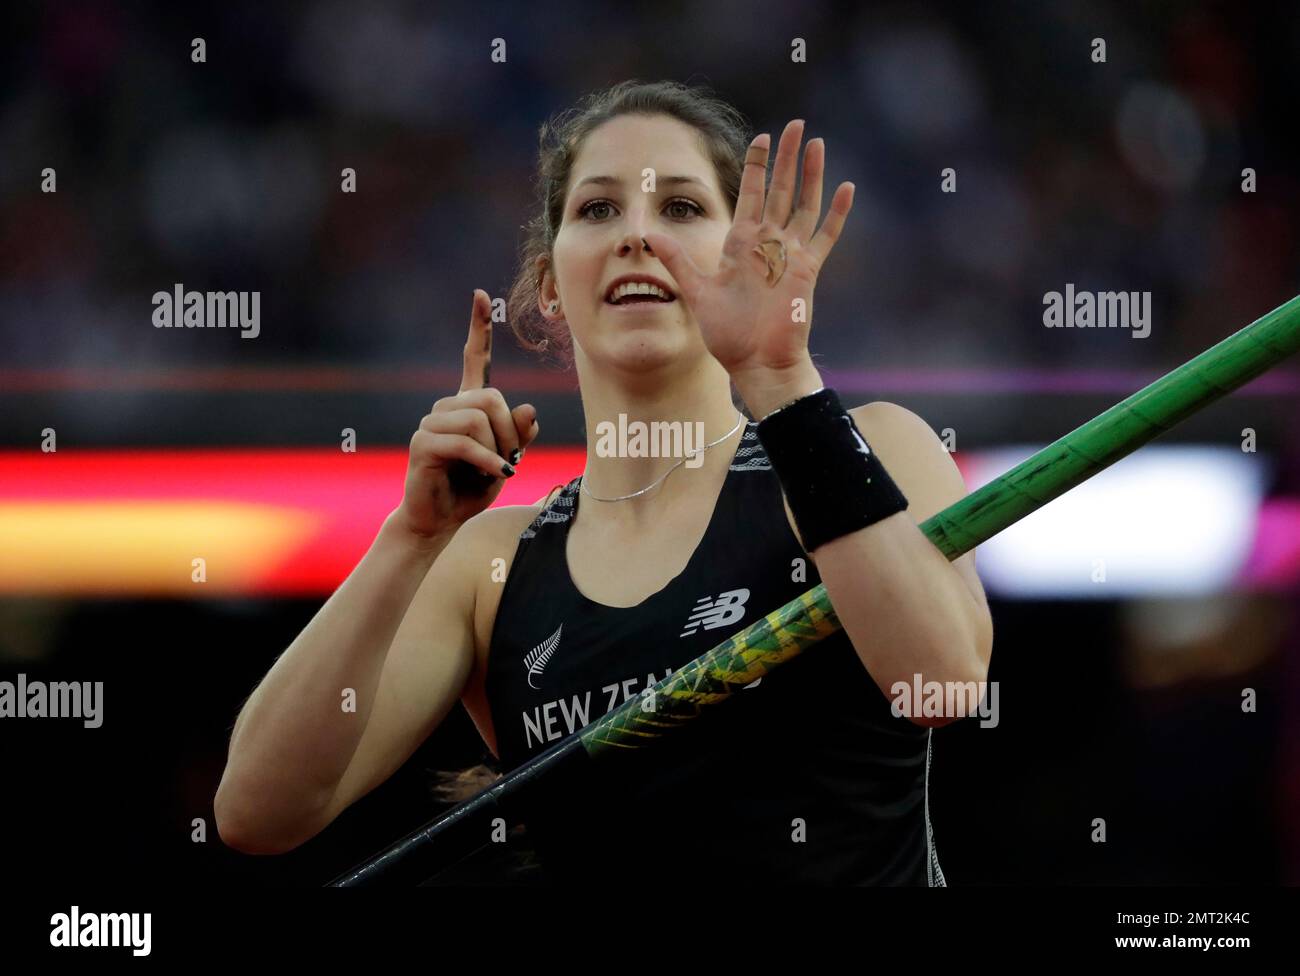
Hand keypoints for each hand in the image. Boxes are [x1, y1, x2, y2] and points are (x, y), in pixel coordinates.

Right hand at [392, 289, 539, 540]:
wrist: (440, 521)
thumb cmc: (472, 488)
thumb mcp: (508, 459)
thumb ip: (520, 435)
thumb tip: (529, 409)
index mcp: (466, 406)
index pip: (473, 360)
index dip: (478, 328)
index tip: (481, 295)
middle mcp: (446, 407)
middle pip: (490, 397)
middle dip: (510, 431)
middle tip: (511, 460)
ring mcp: (431, 423)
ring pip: (478, 419)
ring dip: (498, 449)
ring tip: (496, 471)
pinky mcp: (423, 444)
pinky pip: (466, 443)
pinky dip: (488, 461)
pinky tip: (497, 475)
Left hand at [641, 119, 853, 374]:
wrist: (756, 363)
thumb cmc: (728, 335)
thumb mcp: (696, 291)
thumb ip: (676, 260)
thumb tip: (646, 233)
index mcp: (742, 244)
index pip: (753, 194)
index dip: (757, 165)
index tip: (762, 137)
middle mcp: (769, 244)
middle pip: (782, 190)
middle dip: (787, 157)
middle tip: (796, 125)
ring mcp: (791, 256)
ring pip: (805, 205)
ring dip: (811, 175)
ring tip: (817, 144)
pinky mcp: (808, 271)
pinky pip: (825, 236)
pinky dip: (836, 213)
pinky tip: (846, 188)